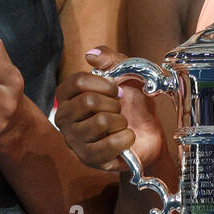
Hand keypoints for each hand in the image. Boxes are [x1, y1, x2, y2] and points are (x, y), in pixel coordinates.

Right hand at [54, 46, 164, 171]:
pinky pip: (110, 144)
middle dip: (113, 104)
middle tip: (119, 110)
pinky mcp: (88, 159)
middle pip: (88, 102)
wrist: (149, 133)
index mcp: (68, 96)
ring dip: (121, 121)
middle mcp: (64, 118)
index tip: (116, 88)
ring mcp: (74, 140)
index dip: (103, 83)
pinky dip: (126, 138)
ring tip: (120, 125)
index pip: (76, 82)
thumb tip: (90, 55)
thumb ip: (110, 59)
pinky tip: (125, 139)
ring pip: (101, 122)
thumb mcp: (126, 74)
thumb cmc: (132, 104)